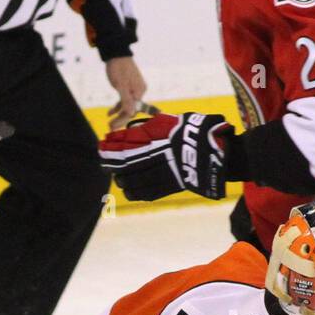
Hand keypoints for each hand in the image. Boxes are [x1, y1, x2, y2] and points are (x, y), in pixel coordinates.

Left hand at [100, 112, 231, 200]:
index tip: (101, 146)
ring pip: (132, 180)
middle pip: (124, 163)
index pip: (124, 144)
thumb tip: (125, 134)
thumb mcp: (165, 122)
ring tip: (117, 176)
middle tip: (103, 162)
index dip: (110, 147)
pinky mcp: (169, 186)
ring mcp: (161, 173)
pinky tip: (129, 189)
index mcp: (155, 139)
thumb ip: (145, 128)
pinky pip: (145, 193)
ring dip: (121, 178)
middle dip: (110, 163)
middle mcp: (156, 157)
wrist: (213, 151)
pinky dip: (134, 191)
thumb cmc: (190, 131)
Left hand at [105, 57, 147, 128]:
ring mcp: (134, 89)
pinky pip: (124, 100)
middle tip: (110, 127)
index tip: (113, 126)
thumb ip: (126, 100)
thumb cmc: (118, 68)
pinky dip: (117, 106)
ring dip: (118, 114)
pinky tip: (110, 113)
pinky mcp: (128, 87)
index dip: (123, 119)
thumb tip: (131, 113)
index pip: (132, 110)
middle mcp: (139, 91)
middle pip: (130, 109)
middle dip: (120, 119)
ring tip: (110, 122)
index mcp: (139, 91)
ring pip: (127, 105)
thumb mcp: (120, 85)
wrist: (116, 53)